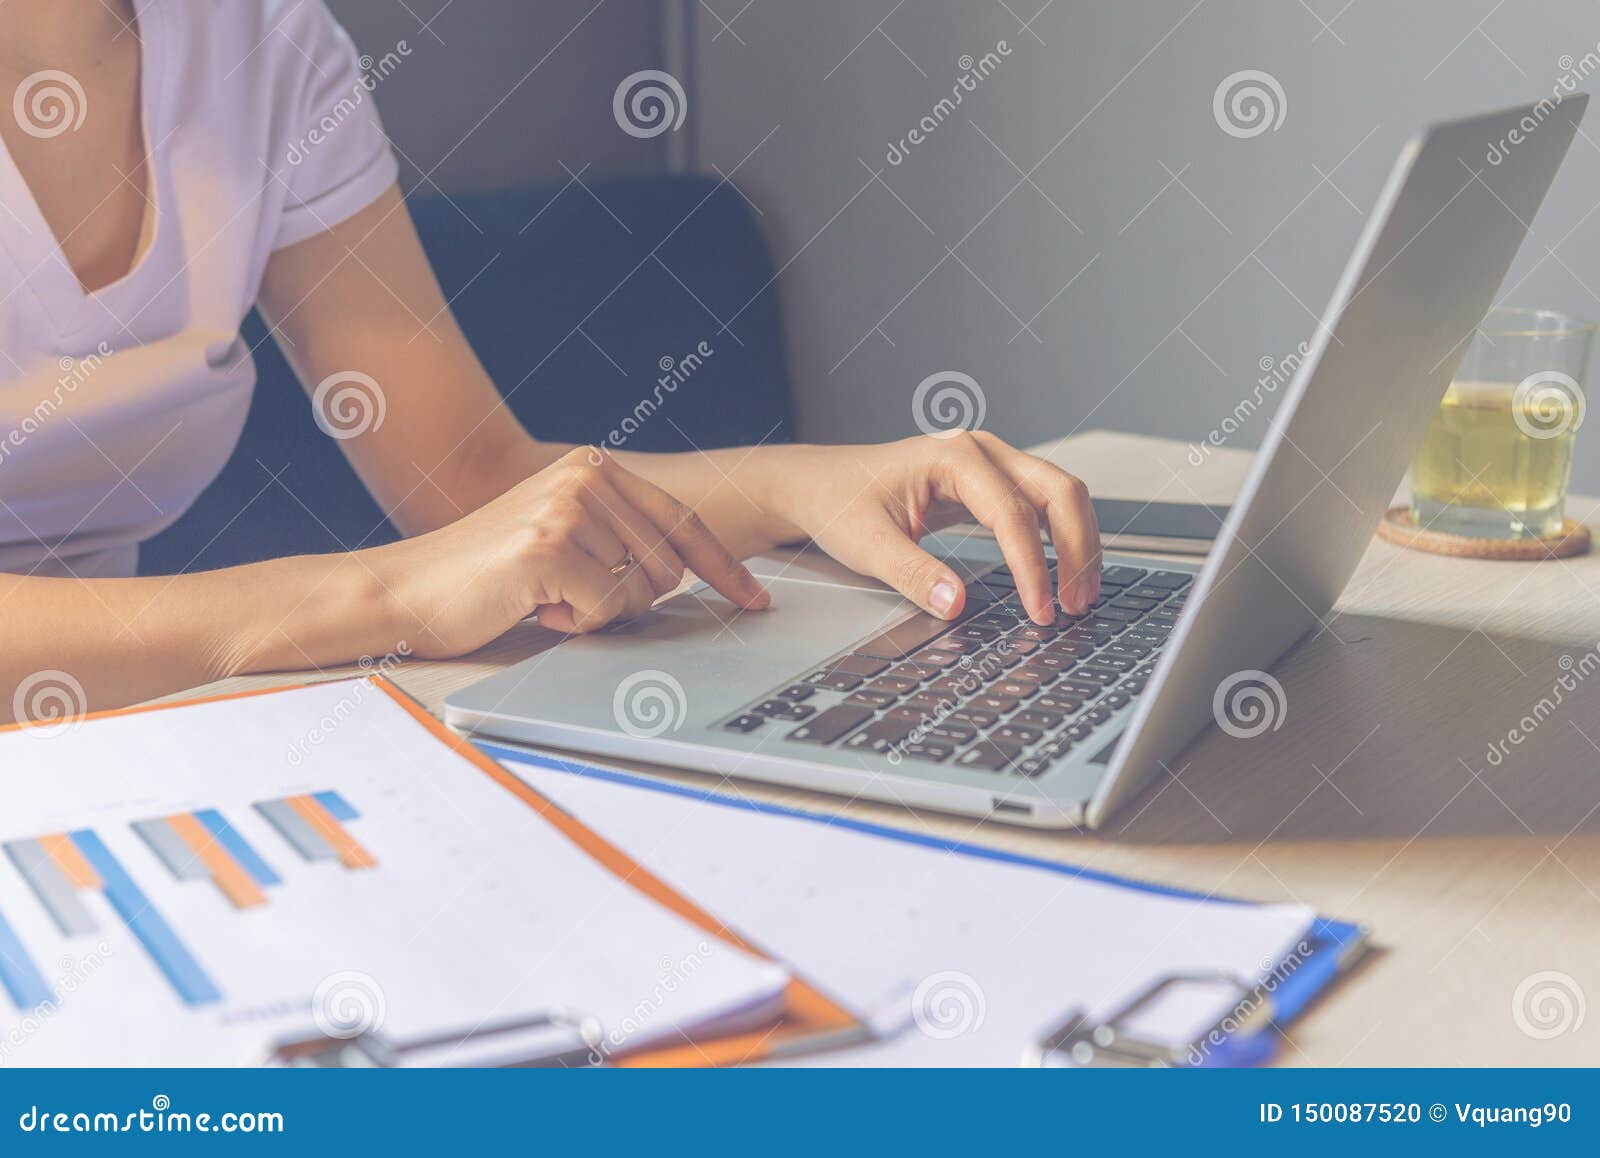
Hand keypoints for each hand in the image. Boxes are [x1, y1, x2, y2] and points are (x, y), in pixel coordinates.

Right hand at [372, 448, 769, 656]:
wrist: (406, 590)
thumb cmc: (486, 577)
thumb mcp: (561, 536)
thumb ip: (617, 537)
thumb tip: (687, 569)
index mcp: (593, 468)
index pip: (682, 520)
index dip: (725, 567)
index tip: (755, 600)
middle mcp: (586, 478)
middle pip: (670, 564)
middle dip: (632, 599)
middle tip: (571, 598)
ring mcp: (569, 510)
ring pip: (641, 592)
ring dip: (600, 613)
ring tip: (547, 598)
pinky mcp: (550, 549)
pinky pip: (608, 611)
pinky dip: (577, 626)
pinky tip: (535, 608)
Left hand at [757, 432, 1100, 625]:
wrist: (819, 484)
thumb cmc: (839, 503)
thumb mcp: (869, 545)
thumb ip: (914, 574)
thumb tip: (957, 603)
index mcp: (953, 456)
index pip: (1013, 515)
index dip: (1032, 568)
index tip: (1038, 611)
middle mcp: (980, 450)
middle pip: (1058, 491)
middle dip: (1076, 549)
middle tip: (1076, 604)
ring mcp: (989, 462)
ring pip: (1059, 494)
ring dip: (1077, 542)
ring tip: (1080, 595)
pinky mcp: (989, 482)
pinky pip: (1042, 503)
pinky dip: (1060, 536)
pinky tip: (1063, 572)